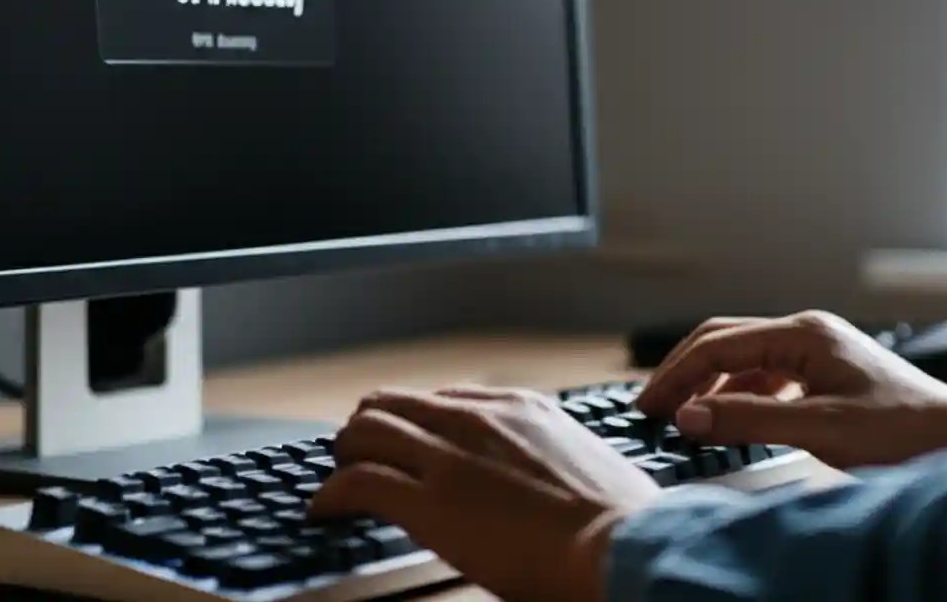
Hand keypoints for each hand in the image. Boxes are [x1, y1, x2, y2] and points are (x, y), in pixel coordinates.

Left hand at [309, 386, 662, 601]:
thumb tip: (550, 485)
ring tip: (339, 478)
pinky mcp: (427, 500)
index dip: (415, 422)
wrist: (623, 546)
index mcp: (520, 408)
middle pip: (393, 403)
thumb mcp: (588, 465)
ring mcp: (449, 456)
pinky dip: (331, 495)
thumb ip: (553, 460)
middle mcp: (477, 419)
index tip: (408, 443)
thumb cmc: (622, 522)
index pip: (442, 400)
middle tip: (358, 456)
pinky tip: (324, 510)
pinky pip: (356, 482)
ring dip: (345, 454)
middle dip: (369, 429)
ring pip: (365, 430)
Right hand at [636, 311, 946, 468]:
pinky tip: (727, 416)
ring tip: (683, 414)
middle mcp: (805, 332)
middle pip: (722, 340)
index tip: (650, 405)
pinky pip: (763, 373)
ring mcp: (814, 349)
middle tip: (653, 406)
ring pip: (741, 357)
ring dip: (708, 384)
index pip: (717, 344)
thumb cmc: (904, 430)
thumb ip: (748, 419)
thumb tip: (689, 416)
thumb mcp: (819, 429)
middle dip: (683, 373)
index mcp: (802, 333)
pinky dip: (735, 393)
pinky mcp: (822, 370)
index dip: (677, 376)